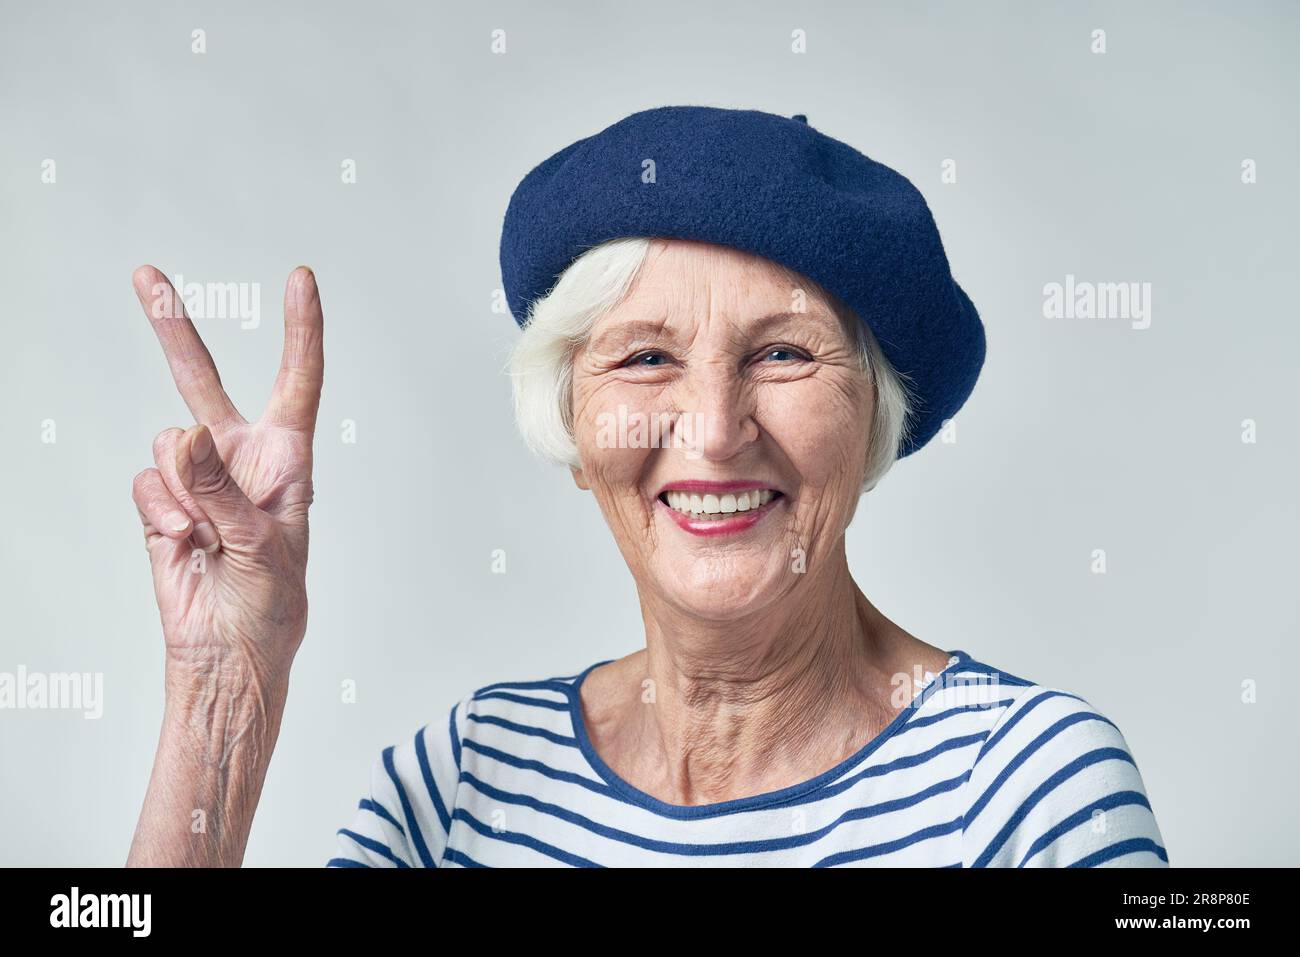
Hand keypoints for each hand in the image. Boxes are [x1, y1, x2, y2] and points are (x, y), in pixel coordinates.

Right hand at [129, 266, 323, 687]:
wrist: (227, 652)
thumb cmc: (270, 604)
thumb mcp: (263, 546)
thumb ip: (222, 490)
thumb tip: (183, 434)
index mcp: (288, 459)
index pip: (298, 382)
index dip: (301, 330)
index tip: (301, 280)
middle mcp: (241, 457)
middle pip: (204, 380)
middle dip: (174, 329)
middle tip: (146, 275)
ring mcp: (196, 478)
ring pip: (169, 445)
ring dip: (186, 492)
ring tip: (211, 536)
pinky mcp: (161, 503)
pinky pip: (147, 483)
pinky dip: (162, 514)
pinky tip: (186, 545)